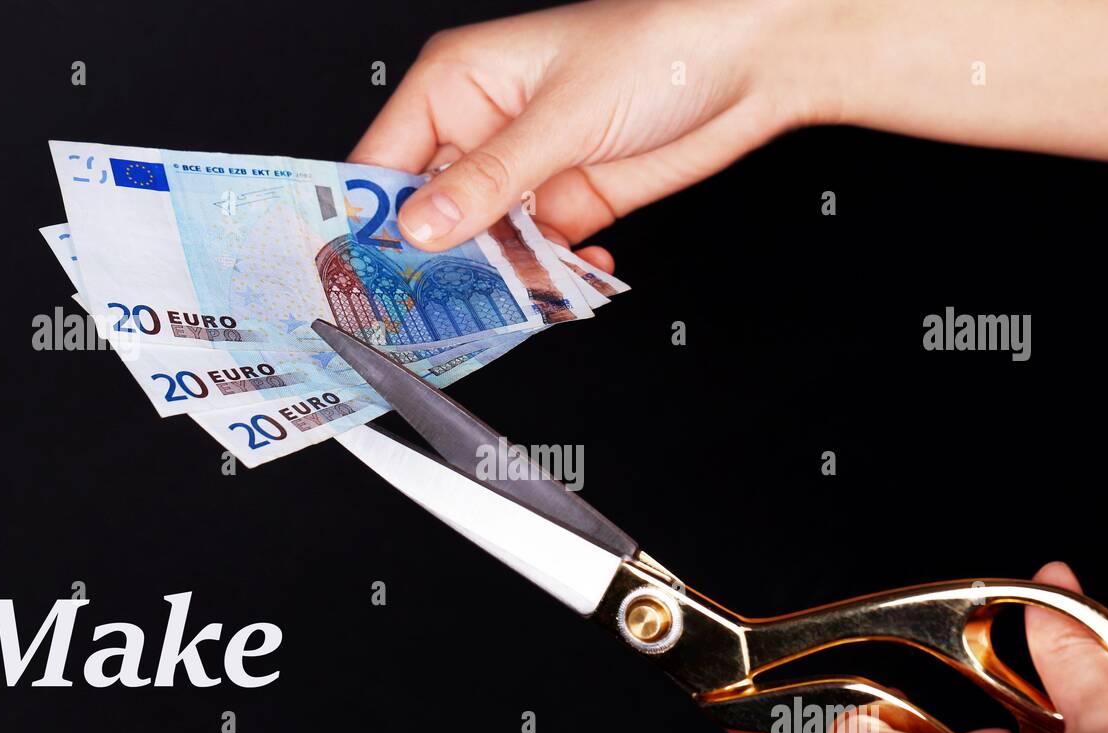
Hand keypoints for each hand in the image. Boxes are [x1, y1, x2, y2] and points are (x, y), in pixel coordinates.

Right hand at [352, 0, 1107, 266]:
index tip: (357, 278)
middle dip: (434, 265)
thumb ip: (490, 179)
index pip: (380, 166)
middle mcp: (483, 132)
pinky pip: (533, 258)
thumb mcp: (562, 115)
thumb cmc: (660, 46)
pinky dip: (544, 277)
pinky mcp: (564, 204)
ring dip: (498, 278)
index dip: (365, 224)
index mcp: (458, 87)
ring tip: (516, 298)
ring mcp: (524, 173)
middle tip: (431, 311)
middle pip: (427, 217)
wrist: (751, 66)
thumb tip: (421, 226)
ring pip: (482, 248)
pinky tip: (565, 276)